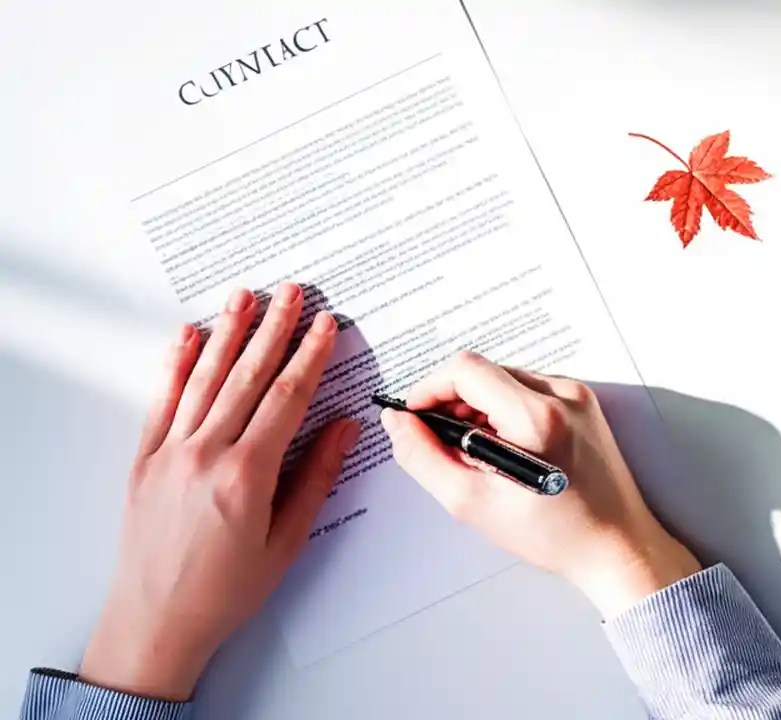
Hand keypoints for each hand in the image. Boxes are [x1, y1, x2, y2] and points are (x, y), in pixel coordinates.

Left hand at [80, 284, 359, 700]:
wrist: (157, 621)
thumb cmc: (226, 590)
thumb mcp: (287, 540)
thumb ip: (314, 476)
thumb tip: (343, 428)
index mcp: (247, 474)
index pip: (287, 397)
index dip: (309, 355)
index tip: (325, 325)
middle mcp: (205, 454)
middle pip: (247, 376)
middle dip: (274, 329)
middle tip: (292, 292)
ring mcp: (169, 453)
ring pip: (205, 378)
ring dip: (229, 333)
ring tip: (245, 297)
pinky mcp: (144, 459)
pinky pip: (162, 400)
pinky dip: (176, 365)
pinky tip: (190, 336)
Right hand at [380, 351, 699, 618]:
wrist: (617, 547)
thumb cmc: (555, 535)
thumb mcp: (473, 504)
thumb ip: (424, 458)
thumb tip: (397, 423)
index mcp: (536, 417)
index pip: (465, 369)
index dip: (429, 389)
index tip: (415, 417)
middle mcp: (562, 395)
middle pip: (484, 373)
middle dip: (453, 403)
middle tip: (445, 445)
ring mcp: (577, 397)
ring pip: (506, 380)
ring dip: (480, 409)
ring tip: (479, 455)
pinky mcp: (585, 405)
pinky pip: (530, 392)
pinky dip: (508, 413)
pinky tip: (507, 450)